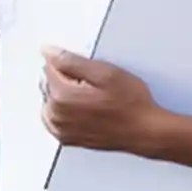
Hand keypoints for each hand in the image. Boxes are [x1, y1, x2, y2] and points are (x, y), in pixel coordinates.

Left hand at [40, 46, 162, 153]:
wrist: (144, 131)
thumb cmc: (130, 105)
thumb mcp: (104, 72)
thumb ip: (71, 60)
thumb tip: (49, 52)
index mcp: (62, 96)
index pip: (50, 66)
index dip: (69, 63)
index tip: (86, 69)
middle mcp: (57, 115)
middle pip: (48, 83)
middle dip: (65, 78)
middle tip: (92, 84)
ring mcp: (61, 129)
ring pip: (50, 100)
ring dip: (63, 94)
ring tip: (90, 97)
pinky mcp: (66, 138)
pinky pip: (54, 118)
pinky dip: (63, 110)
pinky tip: (82, 108)